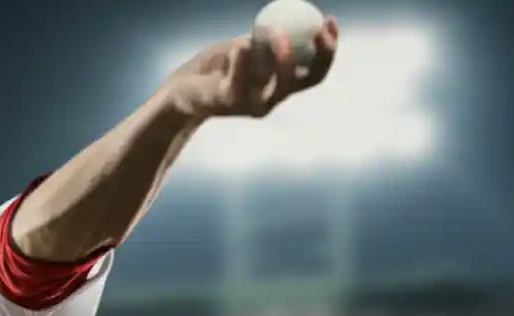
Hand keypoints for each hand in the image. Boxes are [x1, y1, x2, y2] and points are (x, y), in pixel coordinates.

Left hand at [164, 17, 338, 119]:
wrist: (184, 89)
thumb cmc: (219, 65)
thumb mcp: (250, 45)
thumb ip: (269, 36)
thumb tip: (295, 14)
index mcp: (281, 85)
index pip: (316, 71)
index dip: (329, 48)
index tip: (329, 20)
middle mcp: (272, 99)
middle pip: (305, 80)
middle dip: (318, 55)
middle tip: (315, 29)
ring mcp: (251, 104)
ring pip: (276, 83)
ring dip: (279, 56)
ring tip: (273, 30)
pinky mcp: (229, 102)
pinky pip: (240, 80)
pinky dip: (241, 61)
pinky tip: (240, 46)